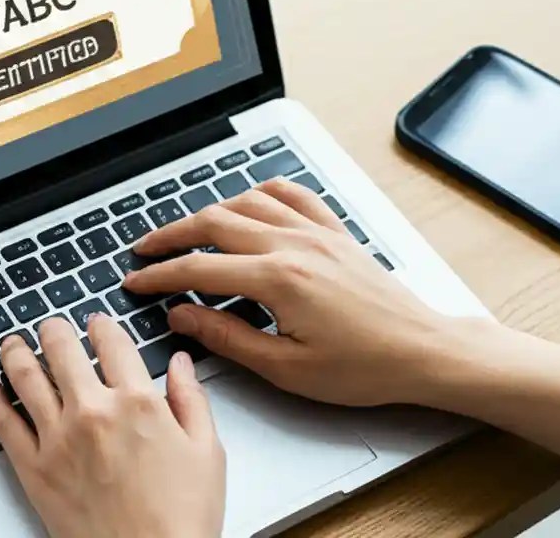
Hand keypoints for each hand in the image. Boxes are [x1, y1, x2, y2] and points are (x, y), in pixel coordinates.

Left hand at [0, 315, 224, 537]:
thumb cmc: (180, 518)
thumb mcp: (207, 452)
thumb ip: (191, 400)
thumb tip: (181, 364)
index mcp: (138, 401)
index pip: (111, 343)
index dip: (101, 325)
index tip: (96, 322)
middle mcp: (93, 411)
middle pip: (61, 349)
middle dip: (54, 330)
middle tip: (51, 327)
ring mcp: (58, 439)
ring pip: (25, 377)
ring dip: (15, 352)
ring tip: (12, 343)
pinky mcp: (34, 469)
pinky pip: (4, 423)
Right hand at [124, 178, 471, 407]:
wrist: (423, 352)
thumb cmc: (365, 368)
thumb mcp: (286, 368)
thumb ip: (227, 337)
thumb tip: (183, 316)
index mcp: (279, 279)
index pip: (199, 269)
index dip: (160, 275)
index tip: (135, 281)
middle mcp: (295, 245)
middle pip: (214, 223)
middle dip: (171, 235)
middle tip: (145, 251)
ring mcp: (317, 233)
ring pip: (247, 203)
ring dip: (208, 212)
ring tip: (185, 230)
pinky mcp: (335, 233)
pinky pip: (292, 195)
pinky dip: (262, 191)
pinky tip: (248, 200)